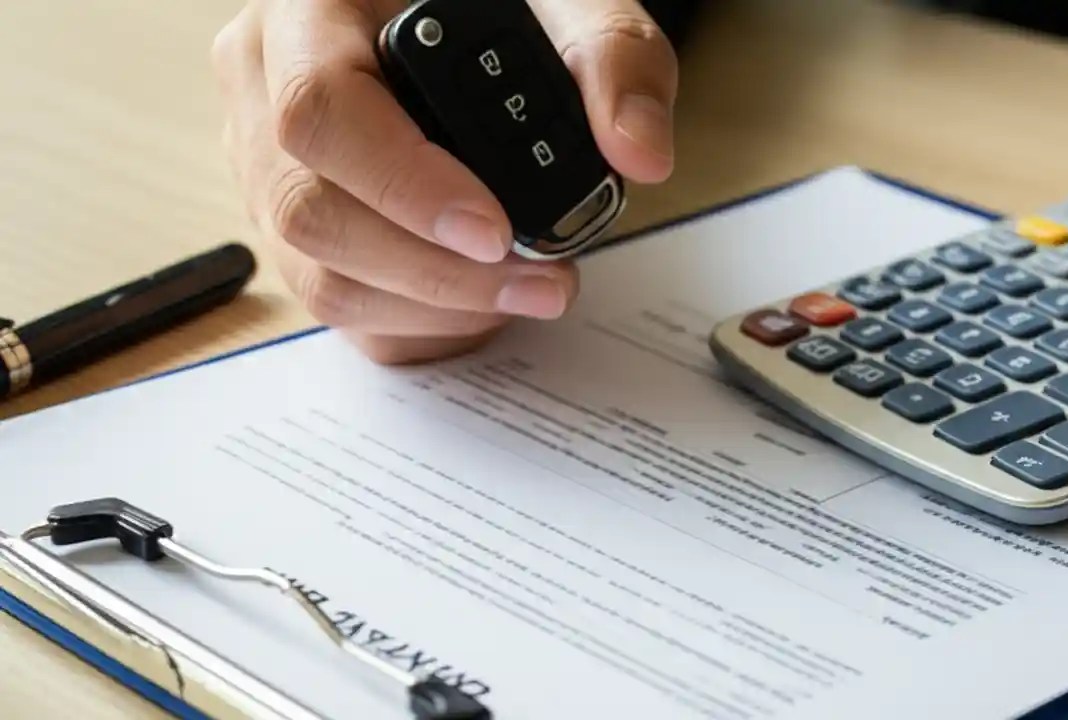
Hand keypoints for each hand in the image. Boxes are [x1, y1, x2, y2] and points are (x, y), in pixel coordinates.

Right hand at [212, 0, 676, 362]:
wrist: (457, 19)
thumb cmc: (498, 2)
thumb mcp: (565, 0)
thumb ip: (612, 57)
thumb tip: (639, 152)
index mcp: (308, 14)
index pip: (320, 109)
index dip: (404, 185)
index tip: (495, 229)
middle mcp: (264, 92)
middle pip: (310, 214)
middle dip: (435, 272)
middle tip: (543, 281)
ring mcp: (268, 170)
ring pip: (319, 276)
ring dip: (435, 307)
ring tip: (529, 290)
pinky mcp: (296, 232)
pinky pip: (338, 305)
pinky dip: (419, 324)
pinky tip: (485, 302)